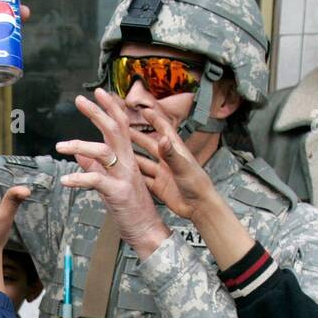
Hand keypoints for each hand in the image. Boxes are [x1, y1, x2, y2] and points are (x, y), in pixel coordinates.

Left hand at [57, 89, 171, 259]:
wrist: (146, 230)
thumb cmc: (130, 207)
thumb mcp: (111, 182)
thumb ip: (94, 165)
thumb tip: (78, 152)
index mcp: (128, 158)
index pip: (121, 125)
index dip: (110, 107)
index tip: (98, 92)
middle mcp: (129, 163)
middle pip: (114, 130)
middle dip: (97, 112)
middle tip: (80, 100)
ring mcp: (125, 177)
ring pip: (103, 151)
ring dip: (79, 145)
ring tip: (60, 146)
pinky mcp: (118, 193)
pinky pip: (96, 180)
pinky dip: (78, 178)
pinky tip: (65, 180)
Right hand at [130, 106, 221, 220]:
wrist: (199, 207)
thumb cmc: (198, 185)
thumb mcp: (183, 167)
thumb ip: (171, 154)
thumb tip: (163, 138)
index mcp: (176, 151)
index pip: (165, 130)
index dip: (155, 120)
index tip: (145, 110)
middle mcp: (168, 160)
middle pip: (149, 145)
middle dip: (136, 137)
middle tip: (122, 130)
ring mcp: (162, 173)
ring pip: (143, 162)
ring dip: (132, 157)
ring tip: (117, 151)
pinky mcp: (158, 186)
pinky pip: (143, 179)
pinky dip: (134, 176)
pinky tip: (123, 173)